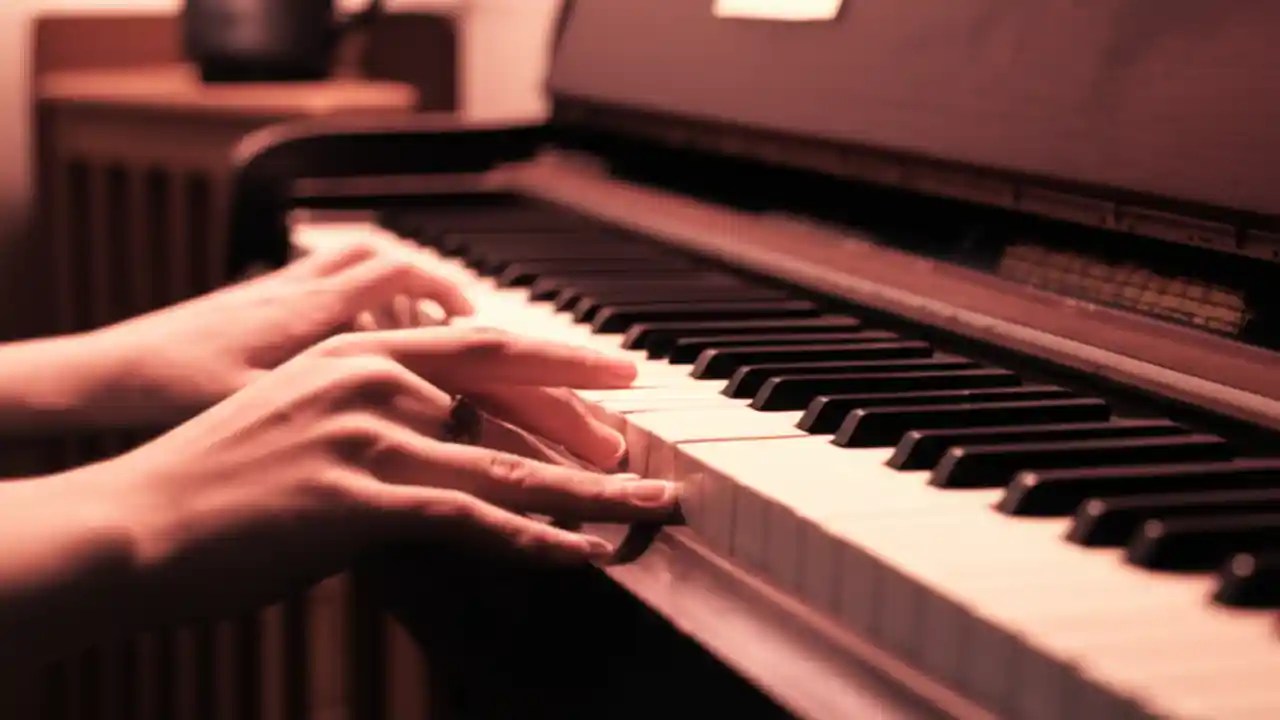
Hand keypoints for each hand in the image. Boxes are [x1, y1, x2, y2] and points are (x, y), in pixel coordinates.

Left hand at [82, 234, 473, 427]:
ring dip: (384, 284)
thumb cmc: (174, 390)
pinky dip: (345, 299)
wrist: (106, 371)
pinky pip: (313, 281)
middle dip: (423, 280)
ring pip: (343, 262)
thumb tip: (410, 426)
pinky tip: (343, 343)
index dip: (443, 289)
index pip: (396, 272)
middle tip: (448, 319)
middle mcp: (292, 288)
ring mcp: (268, 290)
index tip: (470, 318)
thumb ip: (337, 404)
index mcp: (308, 309)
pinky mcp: (247, 302)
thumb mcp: (263, 406)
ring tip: (404, 328)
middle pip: (376, 254)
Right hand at [98, 327, 672, 623]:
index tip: (618, 374)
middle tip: (657, 462)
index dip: (559, 362)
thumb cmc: (211, 480)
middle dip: (592, 436)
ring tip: (649, 511)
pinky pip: (469, 520)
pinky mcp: (356, 498)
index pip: (485, 348)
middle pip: (512, 404)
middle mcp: (372, 381)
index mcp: (359, 353)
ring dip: (590, 495)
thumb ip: (379, 427)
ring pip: (507, 466)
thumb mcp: (301, 423)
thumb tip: (443, 452)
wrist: (128, 522)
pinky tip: (581, 555)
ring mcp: (366, 437)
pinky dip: (533, 541)